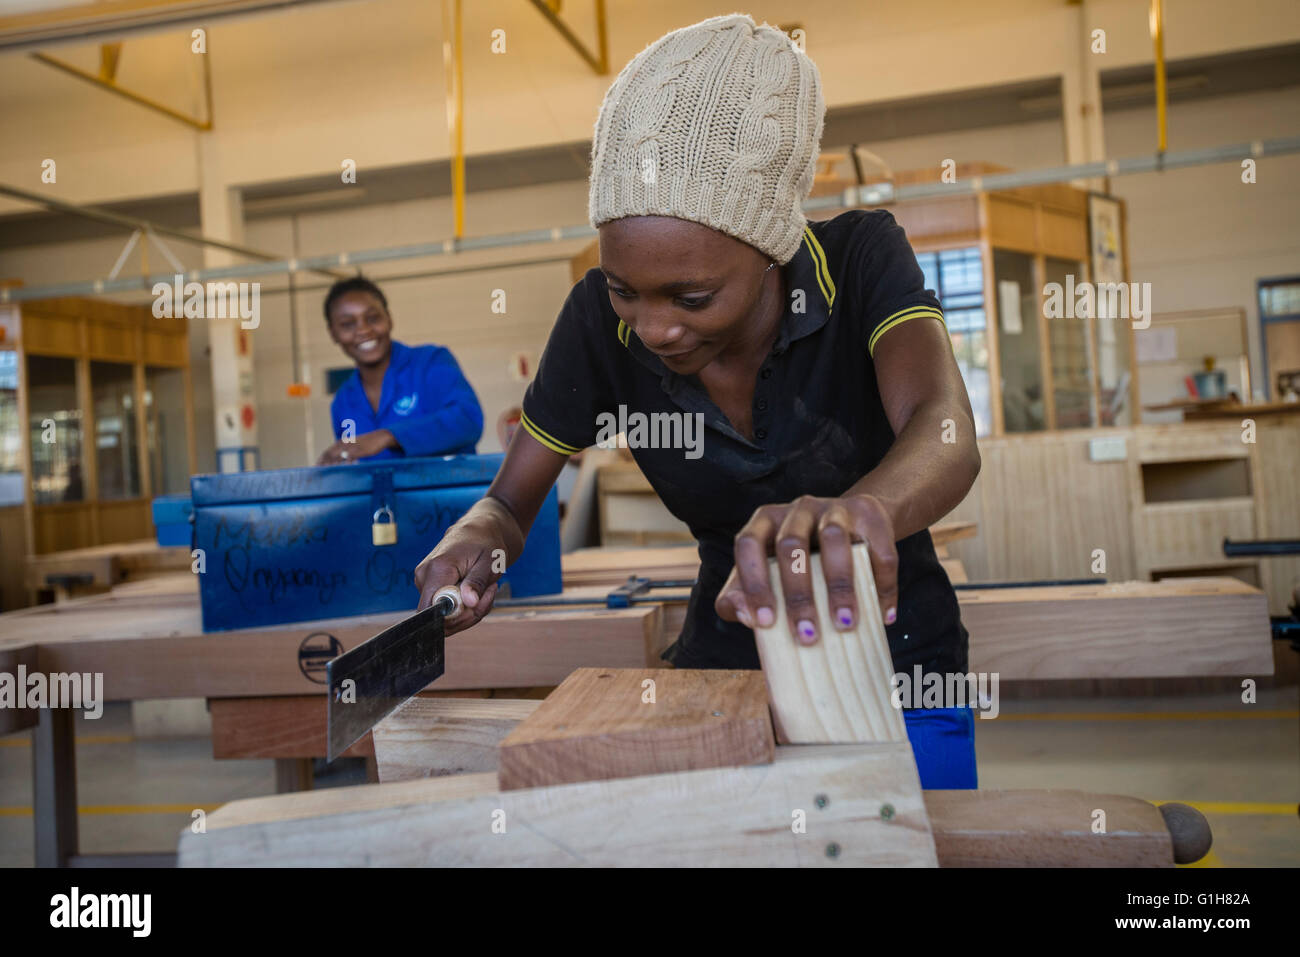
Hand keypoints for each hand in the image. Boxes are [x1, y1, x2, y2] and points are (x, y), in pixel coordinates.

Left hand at [317, 429, 395, 464]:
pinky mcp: (362, 449)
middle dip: (323, 462)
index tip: (314, 467)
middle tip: (316, 470)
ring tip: (325, 468)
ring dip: (332, 461)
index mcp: (342, 443)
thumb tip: (339, 461)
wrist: (380, 437)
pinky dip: (348, 460)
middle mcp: (345, 444)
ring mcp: (353, 446)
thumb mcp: (353, 447)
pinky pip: (353, 455)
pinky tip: (344, 465)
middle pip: (331, 453)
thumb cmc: (366, 444)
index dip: (321, 459)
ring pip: (340, 454)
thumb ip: (345, 453)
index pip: (328, 451)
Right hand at [413, 516, 507, 636]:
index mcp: (437, 568)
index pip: (431, 611)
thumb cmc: (486, 544)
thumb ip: (476, 583)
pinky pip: (444, 610)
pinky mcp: (427, 587)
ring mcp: (423, 582)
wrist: (478, 531)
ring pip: (444, 616)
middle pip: (439, 618)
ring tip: (484, 589)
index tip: (476, 603)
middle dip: (468, 615)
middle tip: (488, 594)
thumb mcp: (489, 563)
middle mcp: (424, 576)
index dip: (455, 617)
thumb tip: (468, 602)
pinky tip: (474, 591)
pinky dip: (463, 607)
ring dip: (469, 610)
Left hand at [714, 493, 897, 644]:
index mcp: (764, 521)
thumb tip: (745, 617)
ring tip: (845, 624)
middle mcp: (797, 510)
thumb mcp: (767, 571)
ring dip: (839, 585)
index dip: (754, 583)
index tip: (764, 622)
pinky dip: (883, 585)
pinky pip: (878, 551)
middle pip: (791, 545)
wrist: (854, 525)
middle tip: (807, 636)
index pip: (748, 544)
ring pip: (834, 539)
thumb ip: (742, 594)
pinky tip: (884, 616)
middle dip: (798, 594)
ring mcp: (835, 508)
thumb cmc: (800, 560)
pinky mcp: (870, 515)